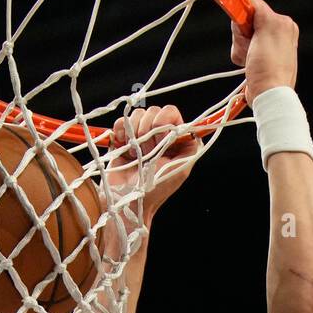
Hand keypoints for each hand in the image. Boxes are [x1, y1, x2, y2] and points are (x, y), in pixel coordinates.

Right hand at [104, 105, 200, 219]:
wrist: (128, 201)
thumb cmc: (155, 190)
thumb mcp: (181, 169)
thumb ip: (190, 146)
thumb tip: (190, 126)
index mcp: (175, 140)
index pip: (171, 112)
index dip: (164, 124)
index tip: (160, 143)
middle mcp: (159, 135)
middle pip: (154, 111)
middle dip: (149, 131)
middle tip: (147, 154)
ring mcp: (141, 135)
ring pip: (138, 114)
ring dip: (135, 135)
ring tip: (136, 156)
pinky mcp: (123, 137)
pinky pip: (122, 121)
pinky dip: (121, 132)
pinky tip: (124, 149)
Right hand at [230, 0, 298, 107]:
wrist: (268, 95)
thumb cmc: (269, 68)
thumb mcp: (266, 26)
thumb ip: (257, 8)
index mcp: (283, 23)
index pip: (254, 8)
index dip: (245, 19)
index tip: (246, 30)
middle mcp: (278, 34)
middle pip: (246, 23)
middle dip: (242, 37)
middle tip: (250, 49)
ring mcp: (268, 48)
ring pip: (242, 38)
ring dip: (241, 49)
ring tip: (250, 60)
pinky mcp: (260, 60)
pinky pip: (243, 51)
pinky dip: (241, 57)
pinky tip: (249, 65)